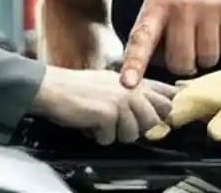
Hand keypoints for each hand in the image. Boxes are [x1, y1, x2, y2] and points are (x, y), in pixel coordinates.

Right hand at [30, 67, 176, 144]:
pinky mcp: (108, 114)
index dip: (166, 110)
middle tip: (118, 122)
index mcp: (135, 80)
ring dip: (115, 134)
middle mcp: (131, 89)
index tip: (161, 118)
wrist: (53, 88)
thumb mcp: (112, 83)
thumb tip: (154, 114)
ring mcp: (121, 101)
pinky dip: (97, 136)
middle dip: (138, 128)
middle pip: (154, 120)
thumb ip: (134, 94)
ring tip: (100, 121)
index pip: (167, 95)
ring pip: (133, 134)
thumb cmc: (79, 88)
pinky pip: (110, 139)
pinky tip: (89, 123)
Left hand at [120, 0, 220, 85]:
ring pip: (208, 59)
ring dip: (206, 54)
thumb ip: (152, 27)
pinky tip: (220, 24)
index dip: (134, 64)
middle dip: (183, 62)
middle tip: (185, 45)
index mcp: (157, 3)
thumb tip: (147, 67)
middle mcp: (182, 6)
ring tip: (204, 31)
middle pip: (181, 62)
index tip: (127, 83)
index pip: (142, 38)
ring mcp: (209, 7)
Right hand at [144, 65, 220, 142]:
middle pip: (156, 107)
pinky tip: (161, 108)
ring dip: (153, 109)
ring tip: (148, 121)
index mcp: (189, 100)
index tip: (149, 137)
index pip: (162, 118)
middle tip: (143, 130)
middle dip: (148, 118)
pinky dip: (162, 101)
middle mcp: (181, 92)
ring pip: (159, 99)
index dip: (154, 129)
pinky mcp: (188, 86)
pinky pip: (168, 95)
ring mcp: (183, 87)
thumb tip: (208, 137)